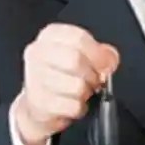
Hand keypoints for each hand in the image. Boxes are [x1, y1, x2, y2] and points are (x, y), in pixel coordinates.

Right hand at [14, 24, 119, 144]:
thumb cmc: (62, 75)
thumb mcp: (81, 55)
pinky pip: (72, 106)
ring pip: (76, 86)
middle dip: (93, 74)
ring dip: (86, 92)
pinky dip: (80, 108)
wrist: (38, 103)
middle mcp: (38, 53)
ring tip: (82, 92)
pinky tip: (74, 104)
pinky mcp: (38, 102)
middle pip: (75, 60)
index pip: (78, 38)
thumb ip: (100, 53)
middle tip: (95, 81)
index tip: (107, 65)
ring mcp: (35, 78)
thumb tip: (109, 58)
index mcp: (50, 35)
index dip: (98, 53)